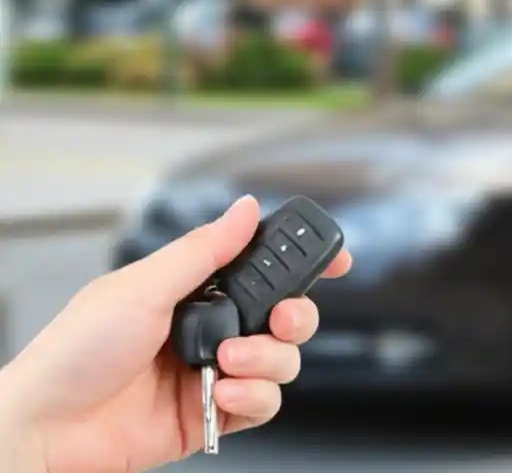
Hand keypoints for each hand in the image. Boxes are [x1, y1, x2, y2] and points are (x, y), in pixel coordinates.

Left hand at [0, 196, 352, 472]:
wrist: (47, 429)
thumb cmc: (73, 353)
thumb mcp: (141, 286)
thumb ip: (203, 250)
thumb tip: (245, 209)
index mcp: (192, 289)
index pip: (260, 268)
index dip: (302, 262)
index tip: (336, 258)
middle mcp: (210, 328)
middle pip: (286, 315)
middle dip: (297, 315)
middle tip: (282, 317)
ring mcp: (215, 372)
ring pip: (283, 360)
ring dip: (267, 359)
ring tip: (227, 361)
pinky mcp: (214, 413)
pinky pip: (264, 403)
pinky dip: (254, 396)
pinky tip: (224, 390)